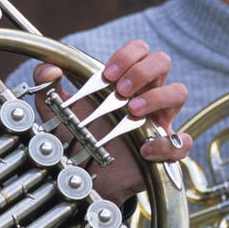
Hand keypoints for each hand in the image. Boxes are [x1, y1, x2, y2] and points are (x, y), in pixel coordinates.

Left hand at [31, 40, 189, 204]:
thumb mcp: (57, 111)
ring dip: (157, 97)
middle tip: (121, 90)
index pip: (139, 50)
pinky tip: (146, 149)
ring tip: (133, 110)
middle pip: (162, 61)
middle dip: (142, 70)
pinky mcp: (164, 151)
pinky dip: (167, 144)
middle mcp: (145, 95)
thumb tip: (49, 68)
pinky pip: (182, 144)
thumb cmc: (76, 137)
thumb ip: (46, 86)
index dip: (127, 55)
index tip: (107, 74)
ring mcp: (158, 121)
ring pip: (179, 92)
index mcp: (124, 81)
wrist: (82, 177)